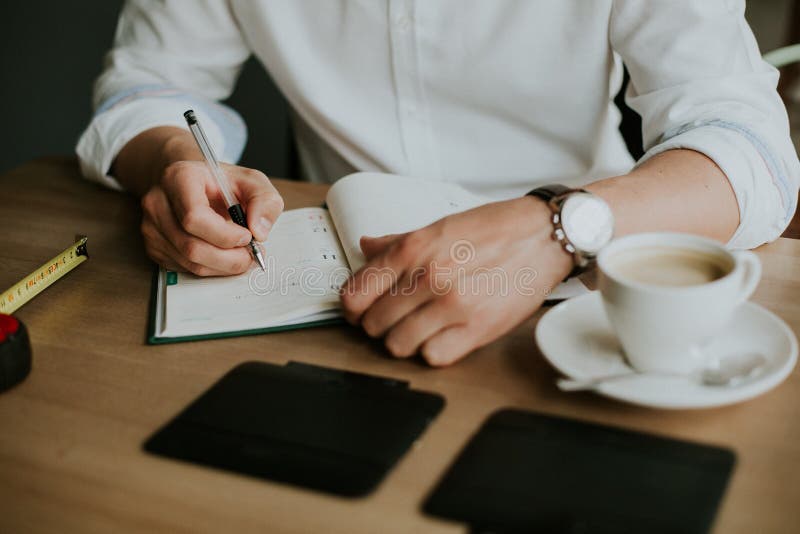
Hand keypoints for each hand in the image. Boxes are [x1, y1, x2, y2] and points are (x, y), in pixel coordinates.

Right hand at [140, 160, 283, 275]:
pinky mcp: (154, 246)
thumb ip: (265, 201)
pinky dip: (211, 268)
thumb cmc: (221, 182)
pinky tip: (223, 256)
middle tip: (251, 254)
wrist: (193, 183)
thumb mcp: (252, 181)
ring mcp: (152, 227)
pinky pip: (185, 268)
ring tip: (241, 255)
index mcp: (179, 178)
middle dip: (228, 258)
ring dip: (223, 266)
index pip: (194, 217)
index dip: (224, 235)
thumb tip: (259, 231)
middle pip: (191, 246)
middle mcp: (158, 202)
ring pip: (189, 262)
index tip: (247, 235)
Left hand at [340, 197, 572, 365]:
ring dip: (402, 340)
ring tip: (415, 328)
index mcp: (414, 249)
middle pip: (373, 324)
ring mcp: (453, 305)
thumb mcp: (439, 226)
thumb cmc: (495, 229)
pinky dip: (431, 351)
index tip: (359, 310)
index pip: (356, 293)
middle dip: (377, 324)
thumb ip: (398, 241)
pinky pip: (432, 357)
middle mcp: (429, 277)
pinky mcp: (477, 329)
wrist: (543, 236)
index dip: (351, 307)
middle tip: (391, 318)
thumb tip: (366, 248)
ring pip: (398, 345)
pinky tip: (439, 336)